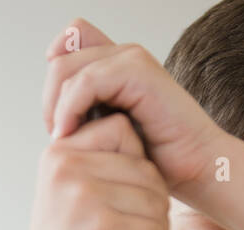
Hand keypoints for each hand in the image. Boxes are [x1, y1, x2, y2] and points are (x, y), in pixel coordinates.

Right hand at [5, 110, 175, 229]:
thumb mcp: (62, 188)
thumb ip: (92, 159)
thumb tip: (133, 125)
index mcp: (59, 153)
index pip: (122, 129)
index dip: (136, 161)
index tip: (123, 193)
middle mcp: (70, 171)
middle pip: (148, 170)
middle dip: (153, 203)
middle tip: (135, 228)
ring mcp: (87, 201)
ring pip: (158, 203)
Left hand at [42, 19, 225, 200]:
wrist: (195, 169)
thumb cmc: (155, 160)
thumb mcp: (107, 136)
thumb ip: (83, 116)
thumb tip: (49, 116)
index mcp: (116, 65)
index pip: (67, 45)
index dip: (54, 78)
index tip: (58, 122)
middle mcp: (123, 55)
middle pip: (60, 58)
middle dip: (50, 100)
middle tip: (60, 137)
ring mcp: (132, 59)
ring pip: (65, 68)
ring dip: (56, 107)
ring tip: (65, 139)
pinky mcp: (138, 71)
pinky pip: (85, 82)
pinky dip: (70, 110)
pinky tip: (72, 136)